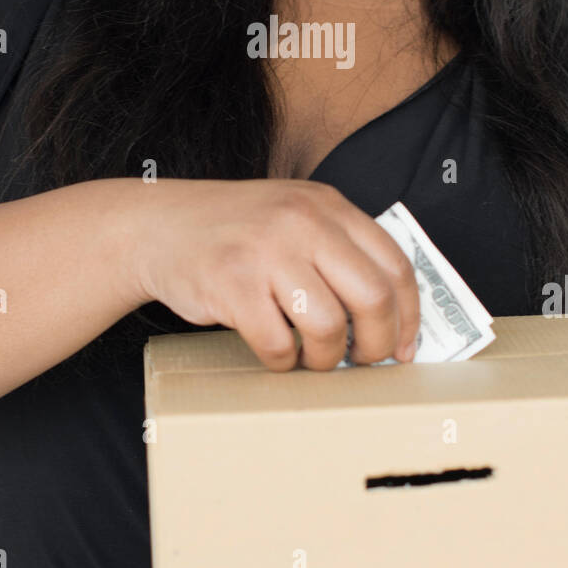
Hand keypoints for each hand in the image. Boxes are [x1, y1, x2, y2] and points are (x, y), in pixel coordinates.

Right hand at [131, 179, 419, 371]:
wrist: (158, 226)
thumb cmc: (235, 232)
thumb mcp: (295, 217)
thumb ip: (338, 250)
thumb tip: (390, 317)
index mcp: (328, 205)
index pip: (395, 264)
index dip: (409, 315)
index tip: (406, 347)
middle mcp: (303, 221)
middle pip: (372, 297)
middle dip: (376, 344)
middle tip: (363, 361)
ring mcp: (267, 250)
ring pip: (328, 326)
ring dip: (326, 359)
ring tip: (312, 359)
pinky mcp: (232, 283)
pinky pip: (278, 344)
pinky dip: (282, 362)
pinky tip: (275, 353)